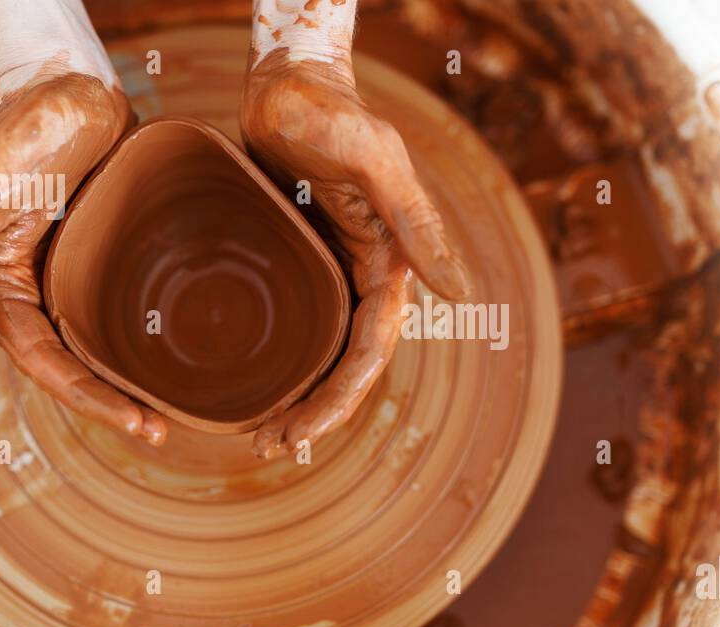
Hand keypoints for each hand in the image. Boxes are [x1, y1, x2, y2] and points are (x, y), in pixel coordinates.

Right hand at [0, 72, 167, 445]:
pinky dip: (153, 334)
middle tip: (163, 431)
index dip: (89, 399)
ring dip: (138, 380)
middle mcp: (43, 290)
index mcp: (4, 290)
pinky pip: (135, 303)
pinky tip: (186, 354)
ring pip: (109, 343)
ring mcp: (83, 273)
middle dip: (116, 404)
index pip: (47, 364)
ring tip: (178, 411)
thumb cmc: (19, 137)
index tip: (137, 422)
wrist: (71, 85)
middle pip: (81, 365)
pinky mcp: (119, 253)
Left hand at [241, 53, 470, 457]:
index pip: (371, 352)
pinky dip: (285, 359)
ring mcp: (335, 272)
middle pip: (349, 365)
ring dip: (301, 396)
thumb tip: (462, 295)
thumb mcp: (375, 162)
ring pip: (325, 351)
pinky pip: (301, 324)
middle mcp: (367, 277)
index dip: (340, 398)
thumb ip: (418, 224)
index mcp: (391, 265)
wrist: (289, 84)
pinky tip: (257, 382)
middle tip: (272, 447)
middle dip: (318, 412)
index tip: (302, 432)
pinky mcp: (304, 262)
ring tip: (263, 435)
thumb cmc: (333, 114)